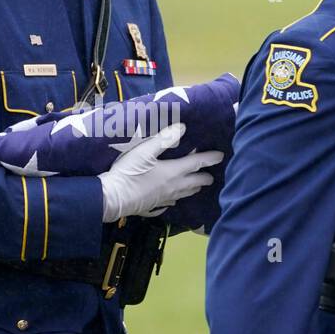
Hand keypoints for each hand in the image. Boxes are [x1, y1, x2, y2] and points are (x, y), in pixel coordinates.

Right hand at [98, 122, 222, 221]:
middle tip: (211, 176)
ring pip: (184, 194)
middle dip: (204, 178)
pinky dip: (176, 199)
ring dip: (193, 188)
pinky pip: (170, 203)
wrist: (113, 198)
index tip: (221, 156)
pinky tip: (173, 199)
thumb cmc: (129, 172)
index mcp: (173, 172)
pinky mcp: (154, 205)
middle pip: (194, 182)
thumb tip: (182, 128)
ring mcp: (164, 198)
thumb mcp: (145, 151)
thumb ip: (164, 139)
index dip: (209, 158)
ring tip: (197, 186)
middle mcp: (173, 186)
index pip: (196, 163)